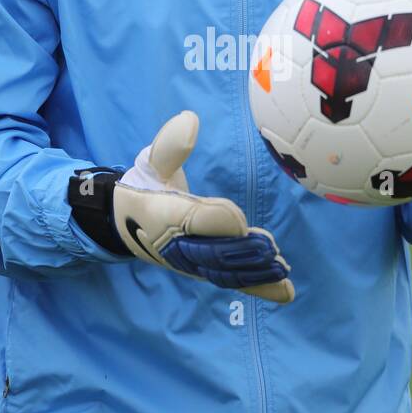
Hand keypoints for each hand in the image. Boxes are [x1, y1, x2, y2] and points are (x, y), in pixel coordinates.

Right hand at [112, 110, 294, 303]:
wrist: (125, 221)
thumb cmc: (147, 184)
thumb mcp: (153, 161)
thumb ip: (170, 144)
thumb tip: (191, 120)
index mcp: (161, 214)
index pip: (191, 221)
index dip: (216, 221)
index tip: (240, 220)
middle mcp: (175, 246)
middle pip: (211, 252)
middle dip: (242, 253)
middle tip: (271, 249)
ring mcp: (190, 263)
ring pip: (223, 272)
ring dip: (253, 273)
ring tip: (281, 269)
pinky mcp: (204, 271)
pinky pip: (230, 281)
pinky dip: (257, 288)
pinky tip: (285, 292)